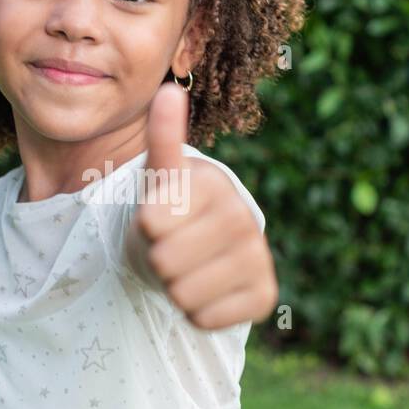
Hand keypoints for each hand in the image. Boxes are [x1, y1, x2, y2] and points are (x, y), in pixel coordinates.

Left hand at [124, 82, 278, 329]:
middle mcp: (246, 219)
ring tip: (188, 268)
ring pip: (183, 293)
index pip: (150, 223)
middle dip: (158, 260)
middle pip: (165, 261)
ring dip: (175, 288)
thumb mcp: (159, 177)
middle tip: (172, 248)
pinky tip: (208, 291)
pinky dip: (197, 313)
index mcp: (217, 185)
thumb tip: (168, 89)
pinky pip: (205, 318)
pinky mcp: (264, 298)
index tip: (160, 220)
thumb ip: (162, 137)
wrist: (196, 255)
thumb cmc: (169, 213)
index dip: (144, 228)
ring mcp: (260, 259)